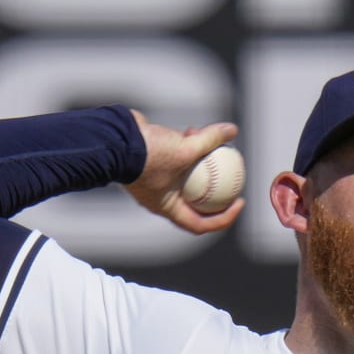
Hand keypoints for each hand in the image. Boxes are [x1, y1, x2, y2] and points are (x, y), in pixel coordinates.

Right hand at [125, 108, 244, 234]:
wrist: (114, 137)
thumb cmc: (147, 154)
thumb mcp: (184, 149)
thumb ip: (210, 140)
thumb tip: (232, 130)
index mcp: (167, 207)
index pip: (199, 224)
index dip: (223, 218)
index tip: (238, 201)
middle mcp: (161, 196)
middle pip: (196, 199)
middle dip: (215, 187)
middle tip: (232, 175)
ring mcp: (155, 179)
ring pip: (185, 174)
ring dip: (200, 159)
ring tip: (210, 139)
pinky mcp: (150, 161)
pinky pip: (173, 158)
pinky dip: (183, 147)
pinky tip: (192, 129)